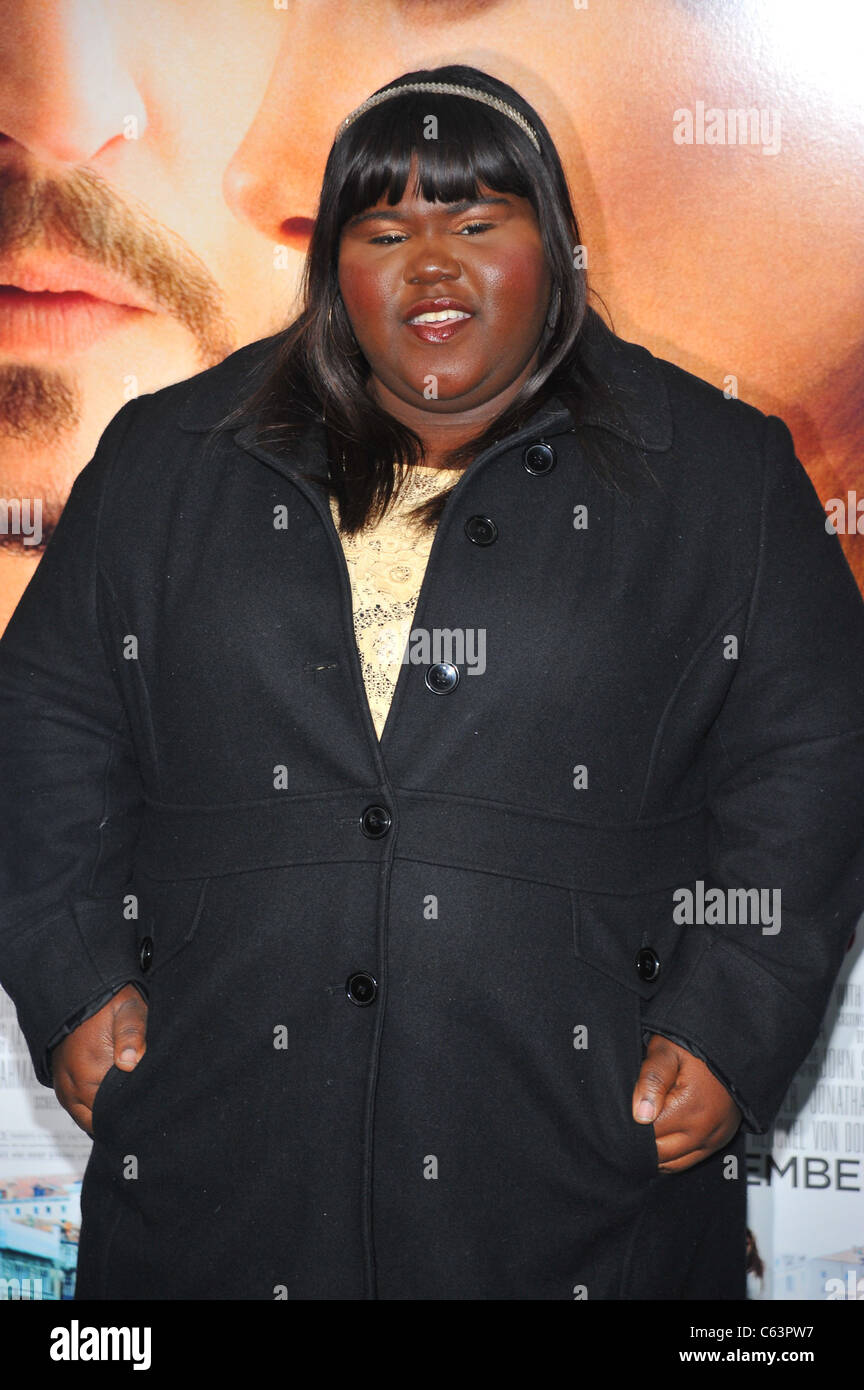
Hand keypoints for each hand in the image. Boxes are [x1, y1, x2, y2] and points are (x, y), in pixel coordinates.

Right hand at [51, 984, 147, 1137]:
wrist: (80, 992)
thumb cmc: (109, 1002)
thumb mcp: (129, 1010)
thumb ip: (131, 1034)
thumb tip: (129, 1063)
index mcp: (87, 1072)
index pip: (111, 1114)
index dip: (131, 1116)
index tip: (148, 1110)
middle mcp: (71, 1086)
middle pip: (99, 1122)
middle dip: (119, 1119)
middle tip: (143, 1111)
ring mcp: (64, 1088)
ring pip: (88, 1118)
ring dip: (106, 1116)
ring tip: (130, 1106)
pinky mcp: (62, 1086)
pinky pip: (79, 1110)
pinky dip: (94, 1110)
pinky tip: (114, 1102)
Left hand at [632, 1033, 741, 1172]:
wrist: (730, 1046)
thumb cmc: (696, 1046)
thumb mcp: (667, 1052)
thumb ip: (651, 1080)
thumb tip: (640, 1115)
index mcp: (691, 1110)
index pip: (648, 1136)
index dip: (630, 1127)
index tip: (622, 1113)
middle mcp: (705, 1131)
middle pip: (660, 1155)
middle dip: (641, 1144)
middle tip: (629, 1123)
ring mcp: (714, 1139)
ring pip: (674, 1164)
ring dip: (657, 1153)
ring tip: (644, 1130)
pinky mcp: (719, 1141)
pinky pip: (689, 1161)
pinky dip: (673, 1156)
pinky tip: (661, 1139)